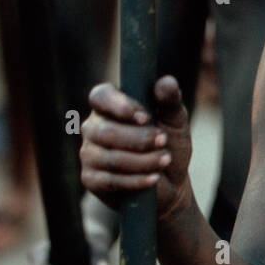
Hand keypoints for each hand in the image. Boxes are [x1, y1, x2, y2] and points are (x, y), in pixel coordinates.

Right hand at [80, 75, 192, 219]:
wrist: (169, 182)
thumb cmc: (168, 143)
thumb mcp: (175, 120)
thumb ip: (170, 101)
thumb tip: (166, 82)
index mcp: (109, 106)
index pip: (100, 96)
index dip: (120, 106)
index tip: (144, 117)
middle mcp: (93, 127)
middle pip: (106, 131)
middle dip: (138, 138)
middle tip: (163, 141)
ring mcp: (89, 154)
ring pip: (110, 157)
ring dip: (142, 160)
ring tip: (165, 159)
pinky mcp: (91, 179)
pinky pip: (110, 180)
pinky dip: (135, 180)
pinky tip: (154, 178)